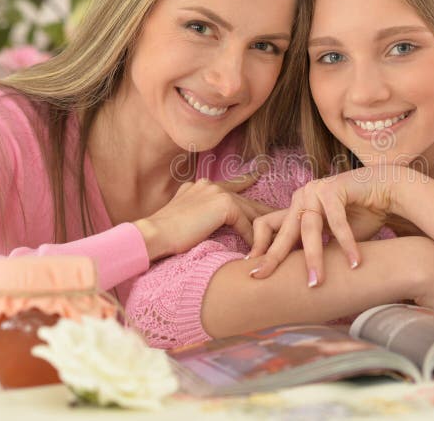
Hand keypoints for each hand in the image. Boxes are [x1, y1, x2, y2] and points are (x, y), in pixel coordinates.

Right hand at [134, 173, 271, 261]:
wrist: (152, 235)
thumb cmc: (163, 235)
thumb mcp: (183, 217)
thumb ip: (198, 213)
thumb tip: (209, 224)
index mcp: (201, 185)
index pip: (232, 188)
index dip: (248, 187)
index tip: (261, 188)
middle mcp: (210, 184)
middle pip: (244, 201)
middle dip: (261, 213)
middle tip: (280, 221)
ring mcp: (217, 192)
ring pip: (248, 211)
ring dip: (261, 227)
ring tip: (276, 237)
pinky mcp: (223, 204)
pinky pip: (245, 224)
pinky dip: (252, 238)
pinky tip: (258, 248)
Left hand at [247, 167, 397, 285]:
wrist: (387, 191)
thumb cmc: (361, 216)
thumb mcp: (332, 238)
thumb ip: (316, 249)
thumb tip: (299, 280)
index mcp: (297, 208)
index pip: (268, 227)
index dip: (260, 247)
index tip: (254, 270)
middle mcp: (302, 197)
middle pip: (283, 231)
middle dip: (273, 256)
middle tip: (260, 277)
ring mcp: (315, 190)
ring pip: (309, 229)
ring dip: (314, 258)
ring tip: (317, 283)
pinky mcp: (333, 188)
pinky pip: (336, 221)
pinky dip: (346, 243)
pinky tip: (355, 262)